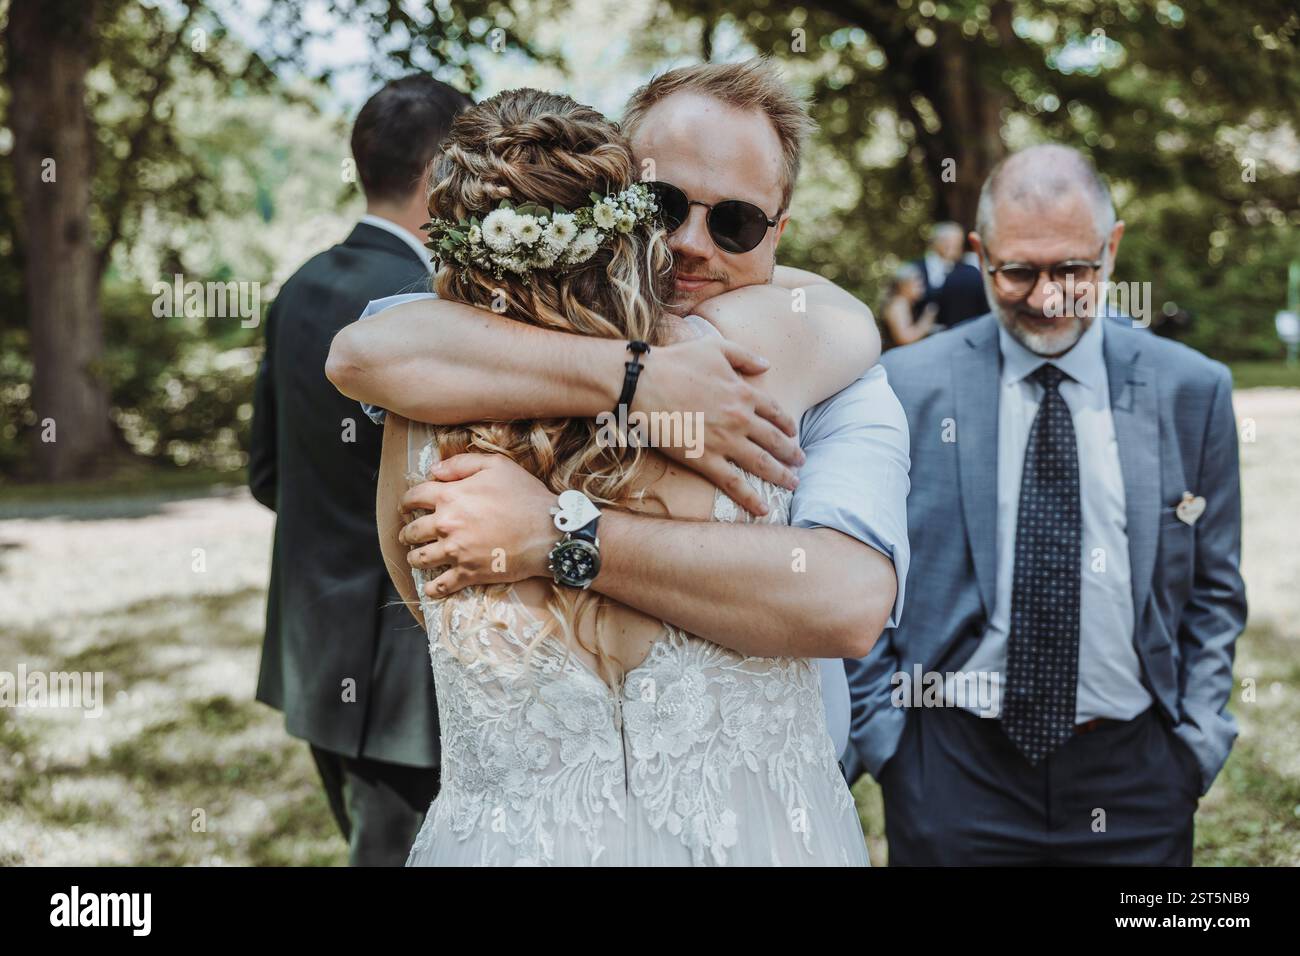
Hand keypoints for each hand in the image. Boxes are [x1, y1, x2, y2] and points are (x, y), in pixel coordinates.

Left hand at [399, 453, 556, 596]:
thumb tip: (434, 469)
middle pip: (413, 531)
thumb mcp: (497, 466)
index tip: (405, 507)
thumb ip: (462, 464)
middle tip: (408, 535)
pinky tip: (431, 587)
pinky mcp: (469, 573)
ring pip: (421, 558)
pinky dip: (432, 588)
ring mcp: (456, 551)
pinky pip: (441, 585)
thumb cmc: (526, 496)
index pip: (414, 497)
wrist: (548, 532)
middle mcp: (447, 525)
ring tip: (416, 557)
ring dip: (415, 558)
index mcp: (450, 496)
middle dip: (407, 533)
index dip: (406, 502)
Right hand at [633, 335, 802, 515]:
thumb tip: (767, 364)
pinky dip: (750, 498)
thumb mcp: (715, 347)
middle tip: (801, 463)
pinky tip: (763, 509)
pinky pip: (734, 483)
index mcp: (744, 393)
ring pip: (762, 463)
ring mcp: (725, 441)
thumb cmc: (676, 362)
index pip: (775, 412)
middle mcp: (740, 419)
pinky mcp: (705, 460)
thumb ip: (745, 355)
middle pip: (775, 441)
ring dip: (781, 475)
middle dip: (791, 453)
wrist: (644, 383)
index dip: (787, 424)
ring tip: (793, 484)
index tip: (794, 433)